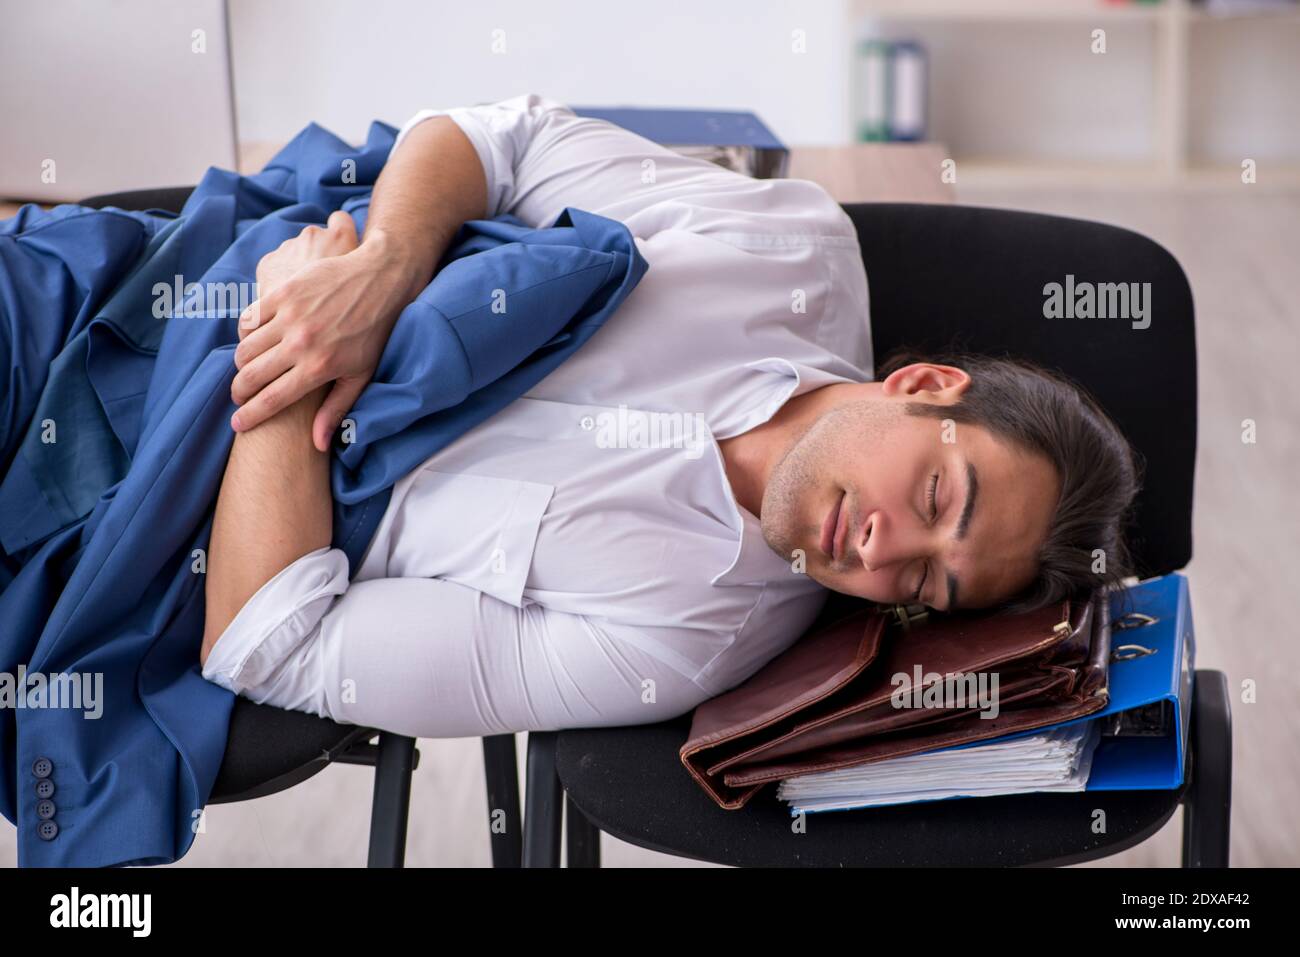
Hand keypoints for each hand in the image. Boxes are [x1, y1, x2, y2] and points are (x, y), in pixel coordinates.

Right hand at [232, 212, 424, 450]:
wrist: (381, 281)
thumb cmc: (375, 333)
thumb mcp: (361, 374)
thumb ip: (336, 409)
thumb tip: (317, 445)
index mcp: (319, 367)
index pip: (272, 400)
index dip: (251, 416)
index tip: (237, 424)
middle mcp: (301, 343)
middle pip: (251, 376)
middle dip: (239, 392)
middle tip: (238, 396)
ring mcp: (290, 315)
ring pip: (246, 348)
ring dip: (241, 364)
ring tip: (246, 370)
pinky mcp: (284, 292)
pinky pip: (250, 318)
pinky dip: (245, 332)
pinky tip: (251, 340)